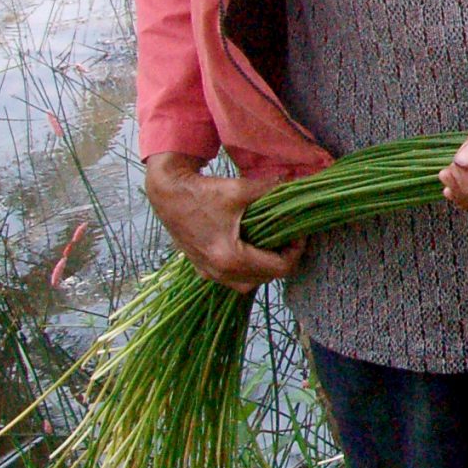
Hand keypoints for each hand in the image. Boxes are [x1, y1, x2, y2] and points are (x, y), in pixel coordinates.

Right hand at [143, 153, 301, 292]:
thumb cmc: (202, 193)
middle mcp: (218, 272)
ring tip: (273, 242)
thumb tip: (299, 185)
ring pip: (250, 282)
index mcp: (230, 258)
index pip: (279, 268)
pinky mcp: (202, 268)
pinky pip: (233, 278)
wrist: (168, 194)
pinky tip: (253, 246)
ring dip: (265, 266)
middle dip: (283, 259)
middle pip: (267, 278)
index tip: (299, 232)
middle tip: (289, 237)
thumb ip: (272, 190)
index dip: (296, 250)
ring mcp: (208, 273)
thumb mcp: (241, 190)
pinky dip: (248, 267)